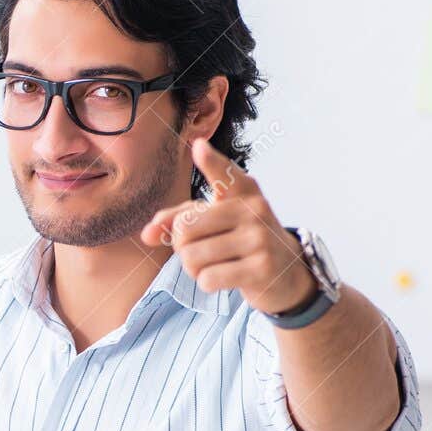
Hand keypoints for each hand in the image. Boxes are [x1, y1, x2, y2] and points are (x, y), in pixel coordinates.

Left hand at [139, 139, 315, 315]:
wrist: (285, 273)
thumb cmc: (239, 241)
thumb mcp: (214, 223)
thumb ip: (176, 221)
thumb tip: (146, 234)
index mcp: (243, 191)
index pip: (225, 174)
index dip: (210, 162)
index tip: (198, 146)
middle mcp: (254, 210)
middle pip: (185, 228)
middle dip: (182, 246)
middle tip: (203, 250)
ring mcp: (260, 239)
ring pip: (192, 257)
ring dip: (193, 268)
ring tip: (215, 264)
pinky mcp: (262, 268)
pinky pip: (207, 278)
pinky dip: (207, 283)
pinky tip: (227, 278)